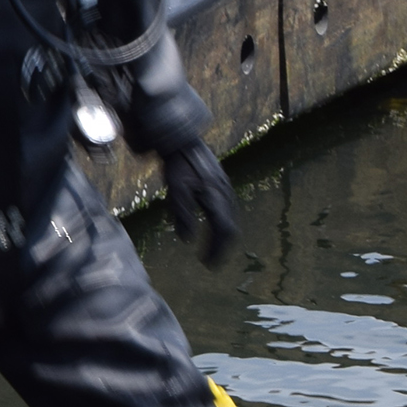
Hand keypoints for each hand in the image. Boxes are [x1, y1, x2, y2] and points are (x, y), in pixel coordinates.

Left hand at [162, 142, 238, 264]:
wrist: (183, 141)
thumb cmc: (177, 166)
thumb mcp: (176, 191)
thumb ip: (183, 215)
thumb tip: (187, 240)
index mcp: (217, 198)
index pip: (224, 231)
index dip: (218, 250)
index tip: (209, 265)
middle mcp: (226, 195)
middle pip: (231, 229)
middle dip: (221, 248)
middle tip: (210, 263)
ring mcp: (226, 189)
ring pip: (231, 219)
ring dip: (222, 238)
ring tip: (211, 251)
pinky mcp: (222, 185)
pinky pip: (228, 210)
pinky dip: (222, 225)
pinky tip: (212, 228)